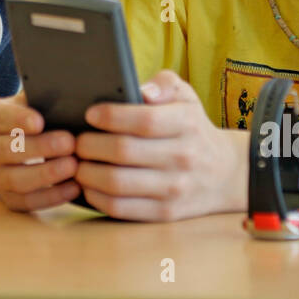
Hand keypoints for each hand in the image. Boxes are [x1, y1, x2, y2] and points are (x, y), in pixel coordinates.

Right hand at [0, 91, 80, 210]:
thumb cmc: (23, 119)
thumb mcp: (26, 103)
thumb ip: (42, 99)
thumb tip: (71, 96)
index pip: (2, 118)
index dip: (19, 120)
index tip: (40, 122)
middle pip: (8, 151)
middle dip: (40, 148)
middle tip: (69, 143)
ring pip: (16, 180)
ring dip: (46, 174)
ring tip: (73, 166)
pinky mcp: (7, 197)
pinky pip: (27, 202)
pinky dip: (51, 197)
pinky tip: (74, 187)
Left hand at [75, 69, 245, 220]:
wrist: (224, 173)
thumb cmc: (192, 127)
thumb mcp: (186, 97)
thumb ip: (164, 84)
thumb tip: (144, 91)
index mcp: (187, 123)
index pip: (144, 120)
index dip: (111, 116)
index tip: (89, 113)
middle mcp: (183, 157)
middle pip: (123, 151)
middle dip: (89, 145)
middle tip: (75, 140)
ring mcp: (174, 188)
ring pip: (117, 183)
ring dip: (87, 173)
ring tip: (76, 162)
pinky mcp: (164, 213)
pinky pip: (120, 208)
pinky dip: (96, 196)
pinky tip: (88, 184)